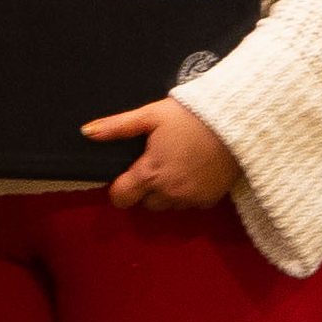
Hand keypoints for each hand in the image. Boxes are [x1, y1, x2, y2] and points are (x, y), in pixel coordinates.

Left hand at [92, 97, 242, 212]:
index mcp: (150, 173)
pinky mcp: (209, 201)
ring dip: (167, 192)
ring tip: (178, 164)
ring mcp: (190, 199)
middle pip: (145, 203)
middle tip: (158, 162)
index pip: (121, 199)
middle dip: (147, 188)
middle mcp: (169, 193)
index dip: (120, 188)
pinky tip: (195, 171)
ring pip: (168, 205)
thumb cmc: (190, 115)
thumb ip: (117, 127)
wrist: (236, 122)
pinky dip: (188, 193)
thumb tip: (86, 132)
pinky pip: (190, 204)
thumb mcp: (151, 115)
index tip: (127, 175)